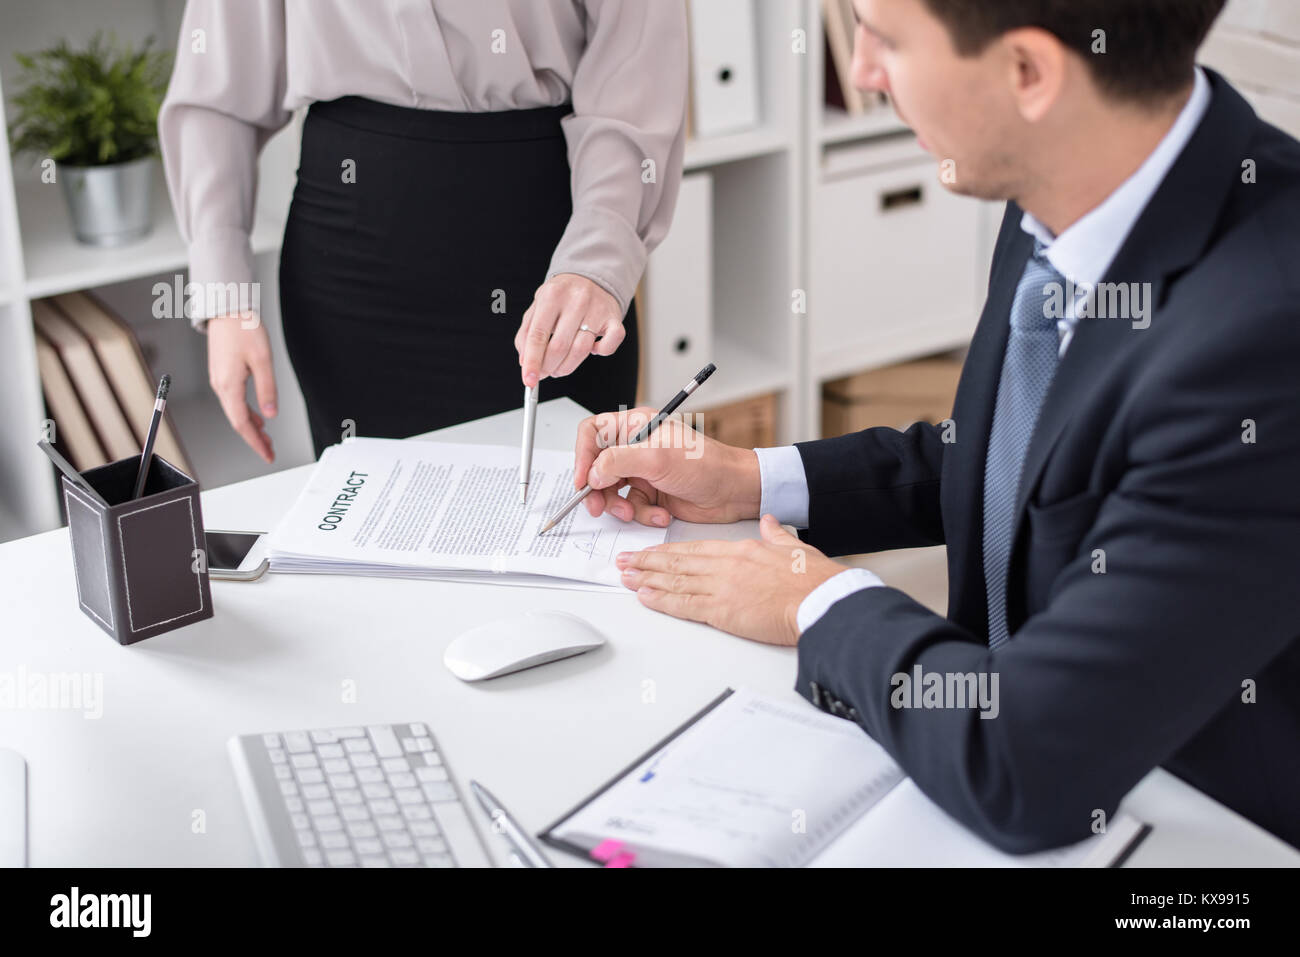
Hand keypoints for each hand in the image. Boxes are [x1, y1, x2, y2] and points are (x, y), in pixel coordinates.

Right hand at [207, 312, 276, 462]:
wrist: (226, 309)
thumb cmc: (243, 328)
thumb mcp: (263, 360)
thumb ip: (267, 389)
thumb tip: (270, 414)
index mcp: (229, 385)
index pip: (242, 423)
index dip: (255, 442)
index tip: (267, 454)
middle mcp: (221, 386)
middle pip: (237, 421)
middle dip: (254, 439)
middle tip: (269, 452)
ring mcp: (220, 380)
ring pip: (235, 412)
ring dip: (251, 427)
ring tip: (266, 438)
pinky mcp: (222, 374)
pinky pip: (234, 401)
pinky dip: (246, 413)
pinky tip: (257, 416)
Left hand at [514, 273, 623, 386]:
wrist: (590, 276)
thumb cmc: (561, 296)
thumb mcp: (538, 307)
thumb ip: (527, 333)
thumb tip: (525, 361)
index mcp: (552, 295)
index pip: (538, 335)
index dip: (532, 361)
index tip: (528, 380)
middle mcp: (576, 300)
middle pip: (559, 346)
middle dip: (548, 367)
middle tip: (544, 373)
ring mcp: (597, 309)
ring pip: (581, 350)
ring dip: (567, 367)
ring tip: (559, 368)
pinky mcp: (614, 318)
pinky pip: (609, 346)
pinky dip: (600, 353)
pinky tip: (591, 349)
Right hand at [575, 406, 761, 525]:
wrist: (733, 492)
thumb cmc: (707, 464)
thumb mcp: (658, 458)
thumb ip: (619, 461)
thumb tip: (592, 473)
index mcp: (635, 426)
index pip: (593, 433)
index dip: (582, 456)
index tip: (582, 479)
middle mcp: (635, 448)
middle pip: (596, 467)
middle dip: (597, 490)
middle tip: (598, 506)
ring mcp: (642, 472)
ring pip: (611, 492)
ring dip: (620, 506)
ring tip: (634, 512)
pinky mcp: (650, 494)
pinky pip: (631, 507)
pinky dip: (642, 514)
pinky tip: (660, 514)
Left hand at [615, 514, 848, 644]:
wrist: (820, 600)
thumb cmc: (812, 579)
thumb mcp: (793, 547)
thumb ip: (776, 534)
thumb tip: (769, 522)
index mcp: (740, 549)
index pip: (695, 548)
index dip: (668, 550)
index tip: (651, 552)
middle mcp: (725, 565)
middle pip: (678, 562)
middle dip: (647, 562)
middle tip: (625, 561)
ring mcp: (722, 587)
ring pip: (675, 580)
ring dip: (647, 579)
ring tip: (625, 577)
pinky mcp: (722, 612)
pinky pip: (684, 604)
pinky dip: (661, 600)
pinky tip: (644, 596)